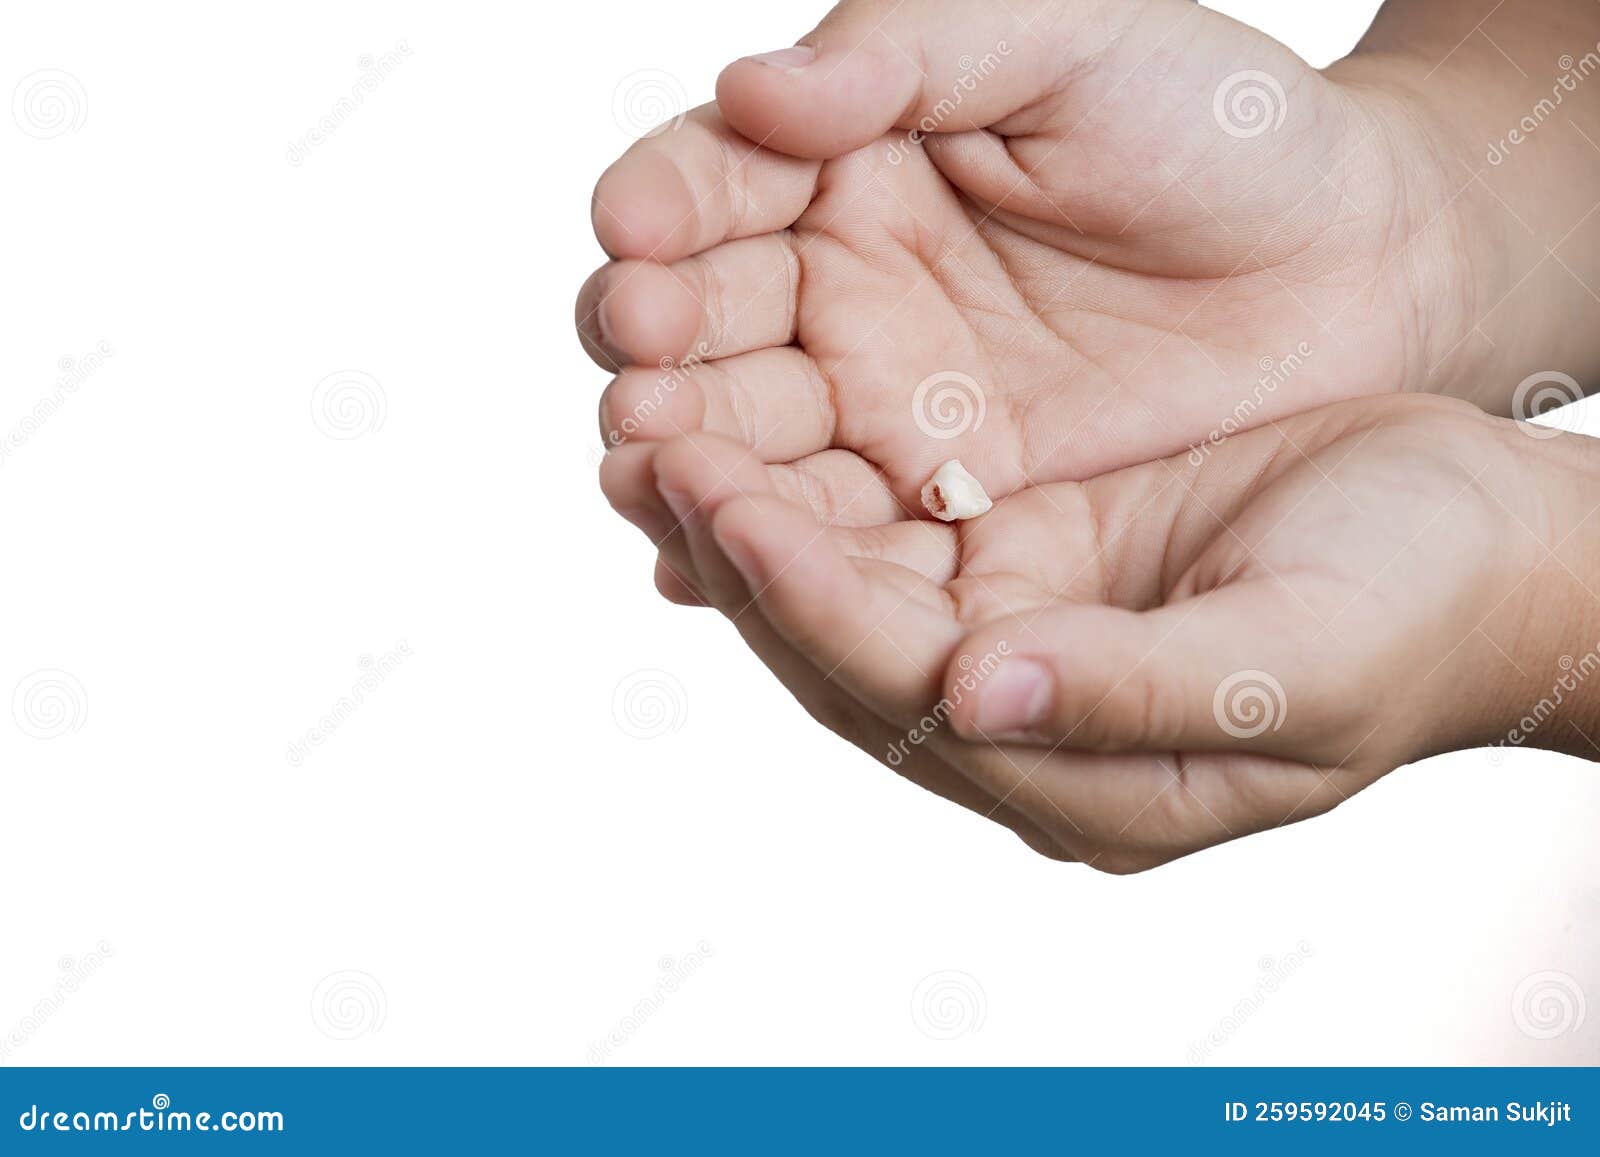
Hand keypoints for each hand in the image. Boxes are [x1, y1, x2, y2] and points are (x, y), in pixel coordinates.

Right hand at [582, 0, 1506, 597]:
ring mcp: (884, 403)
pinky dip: (760, 554)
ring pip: (747, 439)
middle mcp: (843, 288)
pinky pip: (833, 530)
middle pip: (700, 325)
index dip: (662, 206)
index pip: (711, 182)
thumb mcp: (1070, 38)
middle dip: (651, 344)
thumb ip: (910, 49)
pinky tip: (697, 566)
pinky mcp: (942, 499)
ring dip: (684, 456)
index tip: (640, 232)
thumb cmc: (1221, 129)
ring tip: (645, 465)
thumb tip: (755, 94)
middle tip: (640, 359)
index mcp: (848, 161)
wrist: (1361, 268)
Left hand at [646, 394, 1599, 870]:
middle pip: (847, 656)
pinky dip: (811, 484)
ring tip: (664, 428)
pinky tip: (746, 424)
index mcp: (1086, 784)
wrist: (1485, 545)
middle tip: (653, 450)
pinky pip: (885, 532)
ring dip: (755, 518)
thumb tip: (975, 698)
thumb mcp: (1298, 659)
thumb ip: (1138, 694)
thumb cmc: (1420, 604)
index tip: (731, 505)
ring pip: (847, 591)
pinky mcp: (1026, 561)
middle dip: (748, 560)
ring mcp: (1020, 643)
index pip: (909, 699)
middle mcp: (1028, 726)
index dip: (814, 606)